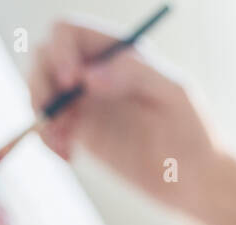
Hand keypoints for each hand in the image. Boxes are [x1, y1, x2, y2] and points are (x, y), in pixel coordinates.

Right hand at [28, 20, 220, 215]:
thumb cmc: (194, 133)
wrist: (196, 181)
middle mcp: (97, 71)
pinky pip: (47, 125)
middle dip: (41, 83)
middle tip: (60, 118)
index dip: (61, 51)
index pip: (69, 32)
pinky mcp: (82, 132)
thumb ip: (135, 74)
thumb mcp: (174, 95)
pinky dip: (46, 138)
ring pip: (40, 90)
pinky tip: (68, 156)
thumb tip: (87, 76)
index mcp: (119, 52)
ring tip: (65, 142)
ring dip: (41, 114)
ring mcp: (86, 101)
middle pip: (44, 57)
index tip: (71, 82)